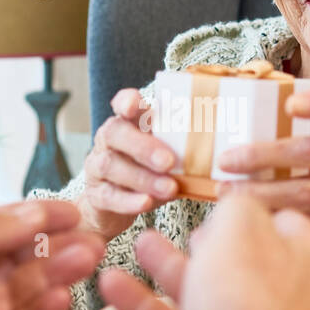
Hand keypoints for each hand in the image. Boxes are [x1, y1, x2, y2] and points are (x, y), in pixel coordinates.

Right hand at [77, 88, 180, 240]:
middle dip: (142, 146)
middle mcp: (107, 141)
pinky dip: (129, 200)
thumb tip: (214, 156)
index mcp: (127, 124)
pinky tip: (146, 203)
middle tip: (169, 161)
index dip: (126, 101)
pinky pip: (108, 195)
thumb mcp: (164, 158)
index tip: (134, 104)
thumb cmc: (149, 175)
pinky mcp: (95, 194)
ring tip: (169, 188)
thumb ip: (179, 151)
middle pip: (115, 133)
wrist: (117, 208)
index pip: (122, 104)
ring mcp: (96, 167)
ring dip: (143, 177)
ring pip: (111, 165)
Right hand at [97, 194, 309, 309]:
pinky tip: (111, 284)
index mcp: (301, 255)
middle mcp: (279, 293)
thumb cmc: (248, 300)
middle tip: (185, 226)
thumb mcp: (240, 228)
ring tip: (139, 243)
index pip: (281, 221)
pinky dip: (144, 303)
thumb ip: (235, 207)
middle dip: (204, 240)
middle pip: (237, 258)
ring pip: (200, 289)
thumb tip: (235, 203)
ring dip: (166, 265)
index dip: (249, 209)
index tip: (222, 198)